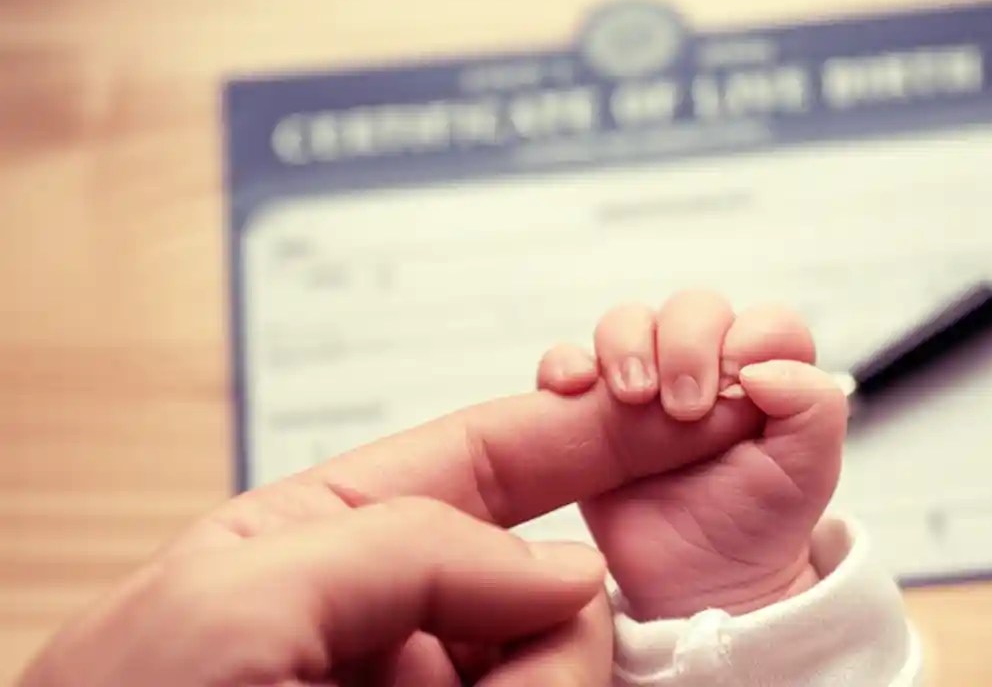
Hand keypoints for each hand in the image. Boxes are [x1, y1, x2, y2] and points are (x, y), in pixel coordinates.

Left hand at [19, 374, 772, 686]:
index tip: (676, 407)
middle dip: (560, 607)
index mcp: (332, 539)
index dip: (588, 428)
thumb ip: (411, 549)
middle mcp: (393, 621)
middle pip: (548, 578)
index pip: (489, 458)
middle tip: (509, 666)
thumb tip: (562, 569)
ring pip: (561, 666)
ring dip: (540, 684)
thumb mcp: (239, 599)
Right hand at [537, 291, 848, 620]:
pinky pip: (565, 362)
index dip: (751, 341)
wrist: (701, 584)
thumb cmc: (758, 522)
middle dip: (686, 346)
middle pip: (691, 309)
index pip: (762, 322)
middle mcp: (704, 366)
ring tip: (635, 398)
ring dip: (626, 346)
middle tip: (686, 409)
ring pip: (626, 323)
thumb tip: (762, 366)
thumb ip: (814, 406)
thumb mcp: (809, 470)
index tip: (740, 387)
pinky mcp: (592, 410)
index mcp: (764, 371)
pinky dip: (565, 364)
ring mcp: (644, 384)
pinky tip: (577, 388)